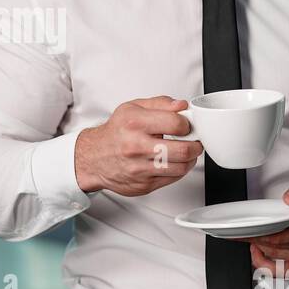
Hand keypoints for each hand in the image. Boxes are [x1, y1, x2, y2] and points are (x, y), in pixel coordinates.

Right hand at [74, 96, 203, 195]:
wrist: (93, 158)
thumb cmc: (115, 132)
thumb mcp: (132, 108)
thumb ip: (160, 103)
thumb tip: (182, 106)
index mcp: (134, 123)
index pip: (176, 124)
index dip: (187, 124)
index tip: (186, 125)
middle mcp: (136, 147)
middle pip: (183, 150)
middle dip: (196, 144)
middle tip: (195, 140)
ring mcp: (140, 169)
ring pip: (181, 167)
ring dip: (189, 159)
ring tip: (185, 151)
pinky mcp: (143, 185)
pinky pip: (172, 179)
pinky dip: (178, 170)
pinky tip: (173, 162)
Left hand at [248, 177, 288, 273]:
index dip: (266, 234)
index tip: (248, 229)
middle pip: (278, 246)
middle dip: (255, 238)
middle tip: (239, 230)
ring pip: (277, 256)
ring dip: (259, 247)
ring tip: (247, 235)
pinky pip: (282, 272)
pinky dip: (266, 264)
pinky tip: (258, 252)